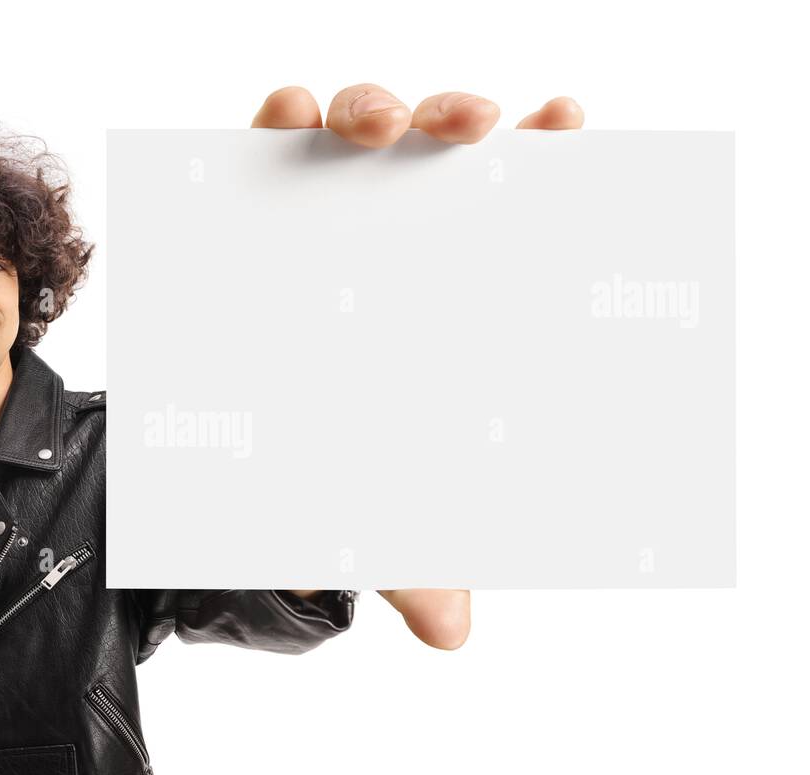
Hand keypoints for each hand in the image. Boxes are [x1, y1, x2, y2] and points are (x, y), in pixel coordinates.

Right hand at [265, 85, 582, 648]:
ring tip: (375, 127)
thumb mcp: (380, 519)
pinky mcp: (257, 207)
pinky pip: (269, 140)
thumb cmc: (333, 477)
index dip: (547, 157)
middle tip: (473, 126)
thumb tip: (451, 634)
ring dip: (373, 105)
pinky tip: (290, 112)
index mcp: (453, 294)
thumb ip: (420, 562)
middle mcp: (400, 240)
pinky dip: (282, 113)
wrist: (239, 462)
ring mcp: (331, 214)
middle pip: (442, 150)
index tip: (570, 124)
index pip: (511, 210)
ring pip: (362, 126)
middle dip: (461, 114)